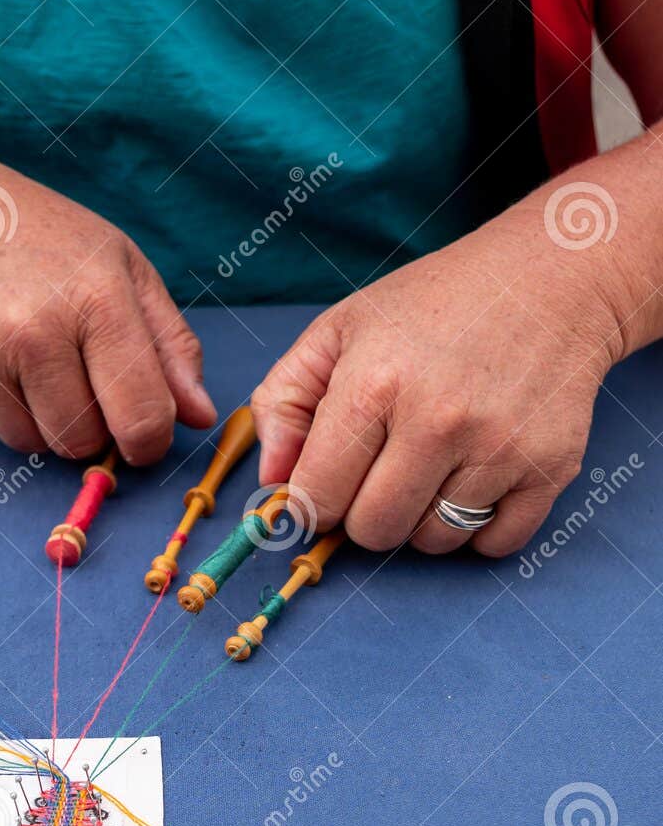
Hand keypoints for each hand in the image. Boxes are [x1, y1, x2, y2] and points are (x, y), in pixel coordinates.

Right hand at [0, 156, 214, 461]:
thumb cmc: (46, 241)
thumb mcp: (123, 271)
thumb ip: (171, 346)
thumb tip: (200, 417)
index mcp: (97, 300)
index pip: (141, 417)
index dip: (149, 442)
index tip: (143, 436)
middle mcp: (34, 331)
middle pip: (82, 442)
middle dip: (88, 425)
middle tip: (74, 372)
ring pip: (33, 445)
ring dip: (40, 419)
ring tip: (28, 358)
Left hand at [251, 206, 624, 555]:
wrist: (552, 281)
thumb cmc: (434, 306)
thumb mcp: (339, 331)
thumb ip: (284, 403)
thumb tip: (273, 482)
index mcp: (375, 384)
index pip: (318, 497)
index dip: (313, 500)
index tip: (327, 484)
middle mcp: (439, 420)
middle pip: (373, 531)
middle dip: (365, 513)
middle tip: (380, 472)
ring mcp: (500, 448)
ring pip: (432, 543)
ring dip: (422, 519)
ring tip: (432, 466)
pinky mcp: (550, 468)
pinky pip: (494, 544)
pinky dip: (478, 528)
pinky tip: (475, 480)